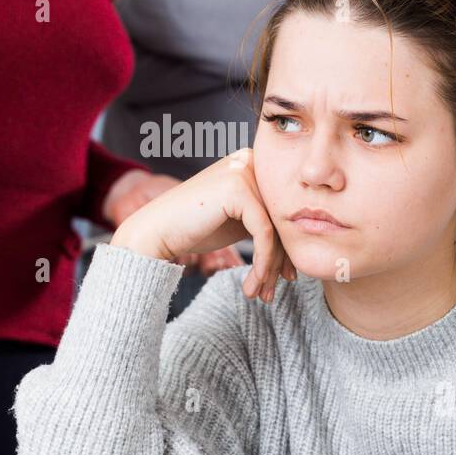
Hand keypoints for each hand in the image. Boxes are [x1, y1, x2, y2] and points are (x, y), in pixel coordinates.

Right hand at [109, 146, 296, 303]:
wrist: (155, 232)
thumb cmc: (194, 228)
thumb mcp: (238, 220)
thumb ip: (266, 218)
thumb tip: (301, 239)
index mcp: (254, 163)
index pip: (283, 209)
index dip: (286, 247)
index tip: (284, 279)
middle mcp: (251, 160)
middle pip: (282, 218)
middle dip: (280, 260)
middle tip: (273, 291)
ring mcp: (243, 171)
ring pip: (275, 228)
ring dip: (270, 268)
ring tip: (260, 294)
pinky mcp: (237, 189)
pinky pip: (263, 232)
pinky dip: (263, 262)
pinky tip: (254, 283)